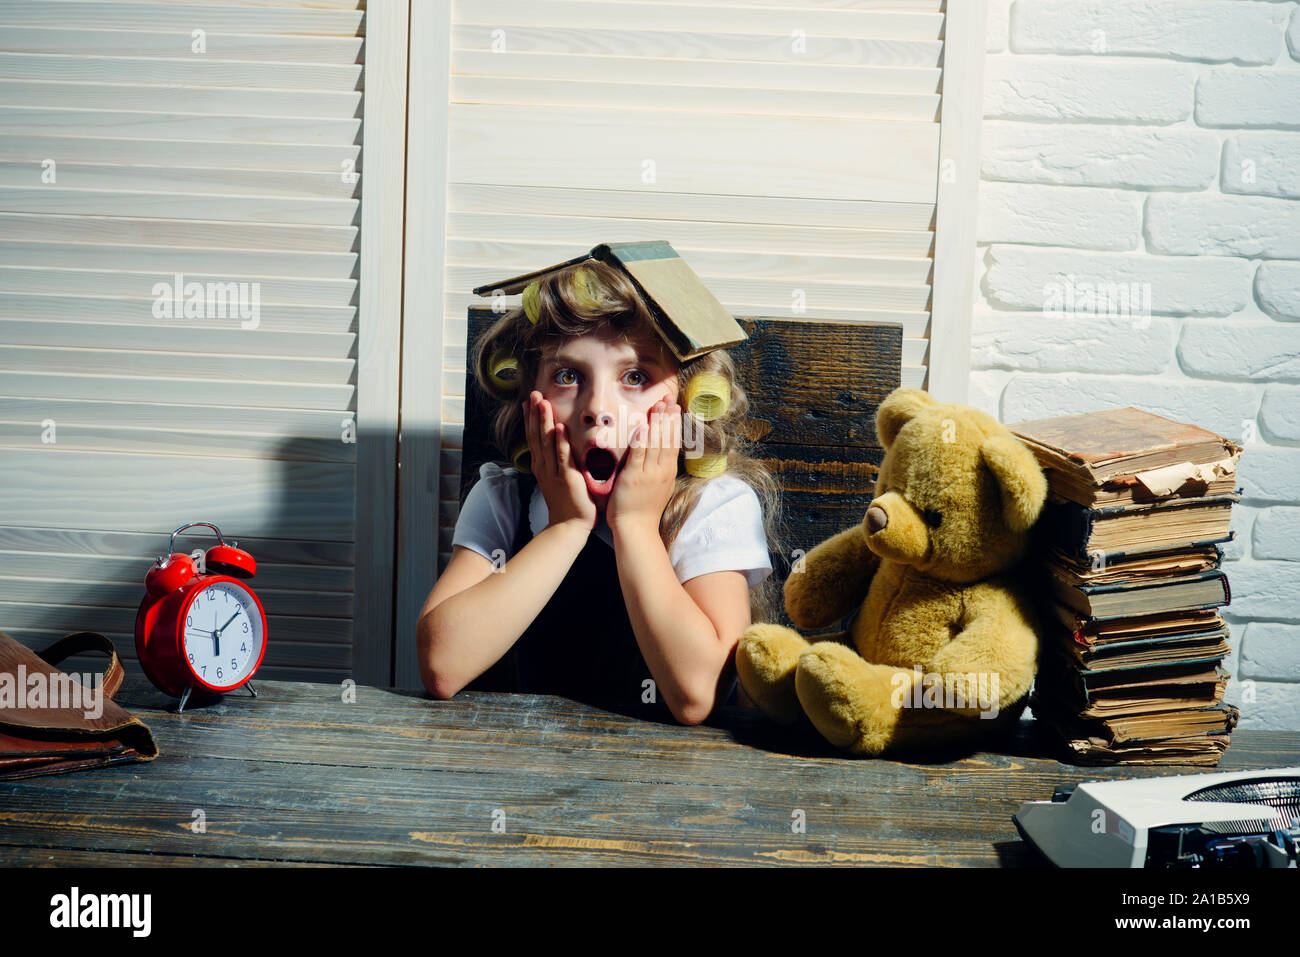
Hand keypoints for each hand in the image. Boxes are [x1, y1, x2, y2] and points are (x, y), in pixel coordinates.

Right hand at [523, 390, 596, 530]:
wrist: (569, 525)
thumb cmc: (567, 501)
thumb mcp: (558, 477)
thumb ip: (558, 460)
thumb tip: (560, 443)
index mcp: (541, 465)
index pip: (533, 437)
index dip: (531, 418)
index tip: (529, 401)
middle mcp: (543, 466)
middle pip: (536, 435)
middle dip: (535, 414)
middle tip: (533, 394)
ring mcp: (553, 472)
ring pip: (546, 442)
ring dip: (544, 421)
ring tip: (542, 403)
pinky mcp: (567, 478)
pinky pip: (562, 457)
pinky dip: (560, 442)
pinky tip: (558, 428)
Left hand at [606, 398, 680, 535]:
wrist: (636, 529)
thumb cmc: (644, 510)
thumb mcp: (660, 487)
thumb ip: (660, 469)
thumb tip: (663, 454)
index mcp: (668, 472)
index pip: (674, 442)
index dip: (674, 423)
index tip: (675, 407)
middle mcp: (661, 470)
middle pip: (667, 439)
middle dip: (668, 417)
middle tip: (669, 399)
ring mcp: (649, 473)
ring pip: (656, 444)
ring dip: (657, 423)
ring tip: (659, 406)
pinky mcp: (634, 477)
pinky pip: (639, 455)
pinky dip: (642, 440)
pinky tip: (643, 427)